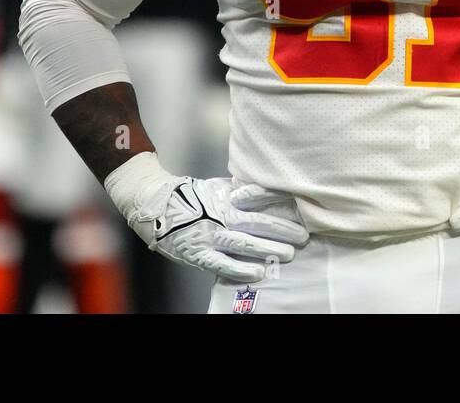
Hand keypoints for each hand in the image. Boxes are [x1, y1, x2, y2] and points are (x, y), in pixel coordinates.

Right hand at [105, 153, 308, 282]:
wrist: (155, 205)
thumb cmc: (189, 196)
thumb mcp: (216, 187)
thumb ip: (239, 190)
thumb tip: (265, 190)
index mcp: (228, 199)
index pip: (260, 200)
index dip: (282, 206)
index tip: (302, 210)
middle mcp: (222, 216)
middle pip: (258, 223)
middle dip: (283, 230)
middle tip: (304, 236)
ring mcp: (210, 236)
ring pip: (245, 243)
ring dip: (269, 249)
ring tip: (290, 254)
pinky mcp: (199, 254)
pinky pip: (223, 264)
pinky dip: (241, 269)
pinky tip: (259, 272)